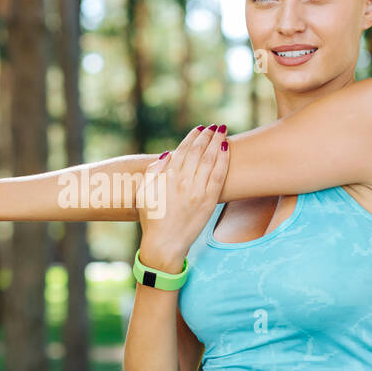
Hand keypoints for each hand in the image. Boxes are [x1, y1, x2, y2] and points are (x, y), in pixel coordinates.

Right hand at [136, 125, 228, 270]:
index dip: (193, 137)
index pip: (183, 150)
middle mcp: (183, 181)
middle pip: (199, 151)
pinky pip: (219, 175)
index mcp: (167, 177)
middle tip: (214, 126)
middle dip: (207, 136)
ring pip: (210, 160)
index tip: (199, 129)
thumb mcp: (144, 193)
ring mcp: (198, 191)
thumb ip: (153, 172)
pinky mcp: (209, 201)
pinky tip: (227, 149)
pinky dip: (224, 160)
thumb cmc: (152, 218)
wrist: (165, 244)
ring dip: (217, 143)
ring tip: (223, 131)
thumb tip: (166, 154)